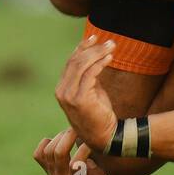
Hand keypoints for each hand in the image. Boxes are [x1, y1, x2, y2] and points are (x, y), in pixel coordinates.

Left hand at [33, 128, 110, 174]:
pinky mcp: (48, 171)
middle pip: (58, 153)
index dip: (82, 153)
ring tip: (73, 133)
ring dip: (60, 137)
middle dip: (70, 137)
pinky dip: (46, 144)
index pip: (74, 167)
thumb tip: (88, 161)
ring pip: (48, 151)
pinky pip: (39, 154)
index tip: (92, 145)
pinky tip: (60, 142)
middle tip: (81, 130)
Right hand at [54, 35, 118, 149]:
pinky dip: (100, 63)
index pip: (70, 62)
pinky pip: (90, 74)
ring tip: (112, 46)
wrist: (104, 137)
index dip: (81, 48)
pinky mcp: (80, 99)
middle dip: (92, 48)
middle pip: (75, 61)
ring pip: (81, 65)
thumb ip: (89, 76)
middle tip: (109, 41)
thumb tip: (95, 56)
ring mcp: (69, 95)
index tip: (94, 37)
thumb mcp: (91, 92)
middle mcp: (62, 91)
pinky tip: (109, 58)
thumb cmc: (99, 115)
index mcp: (62, 88)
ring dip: (98, 53)